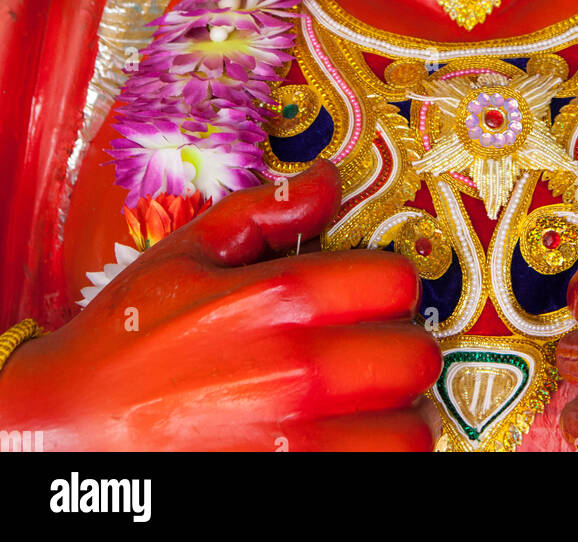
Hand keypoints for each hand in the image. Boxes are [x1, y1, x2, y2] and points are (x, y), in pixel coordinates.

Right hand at [0, 160, 440, 450]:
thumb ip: (263, 210)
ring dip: (395, 417)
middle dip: (398, 348)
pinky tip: (345, 443)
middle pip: (415, 357)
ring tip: (366, 407)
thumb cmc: (124, 341)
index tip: (370, 293)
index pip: (397, 282)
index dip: (388, 283)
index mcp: (278, 301)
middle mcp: (298, 373)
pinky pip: (379, 479)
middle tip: (372, 350)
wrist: (67, 430)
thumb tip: (326, 179)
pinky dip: (373, 461)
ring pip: (411, 432)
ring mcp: (298, 447)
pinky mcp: (293, 493)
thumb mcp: (184, 254)